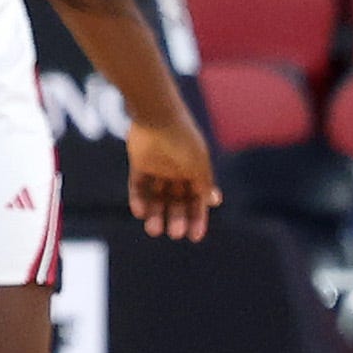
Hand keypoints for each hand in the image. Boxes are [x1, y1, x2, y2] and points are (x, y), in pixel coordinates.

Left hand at [125, 116, 217, 241]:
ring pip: (157, 198)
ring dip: (156, 214)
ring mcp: (158, 168)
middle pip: (177, 202)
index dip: (197, 218)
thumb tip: (214, 201)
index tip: (194, 237)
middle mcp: (177, 171)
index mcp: (196, 171)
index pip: (197, 200)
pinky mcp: (139, 164)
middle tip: (174, 233)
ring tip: (153, 229)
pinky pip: (138, 187)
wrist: (157, 115)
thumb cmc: (183, 139)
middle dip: (177, 218)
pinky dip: (138, 200)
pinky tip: (140, 212)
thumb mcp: (198, 164)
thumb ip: (204, 183)